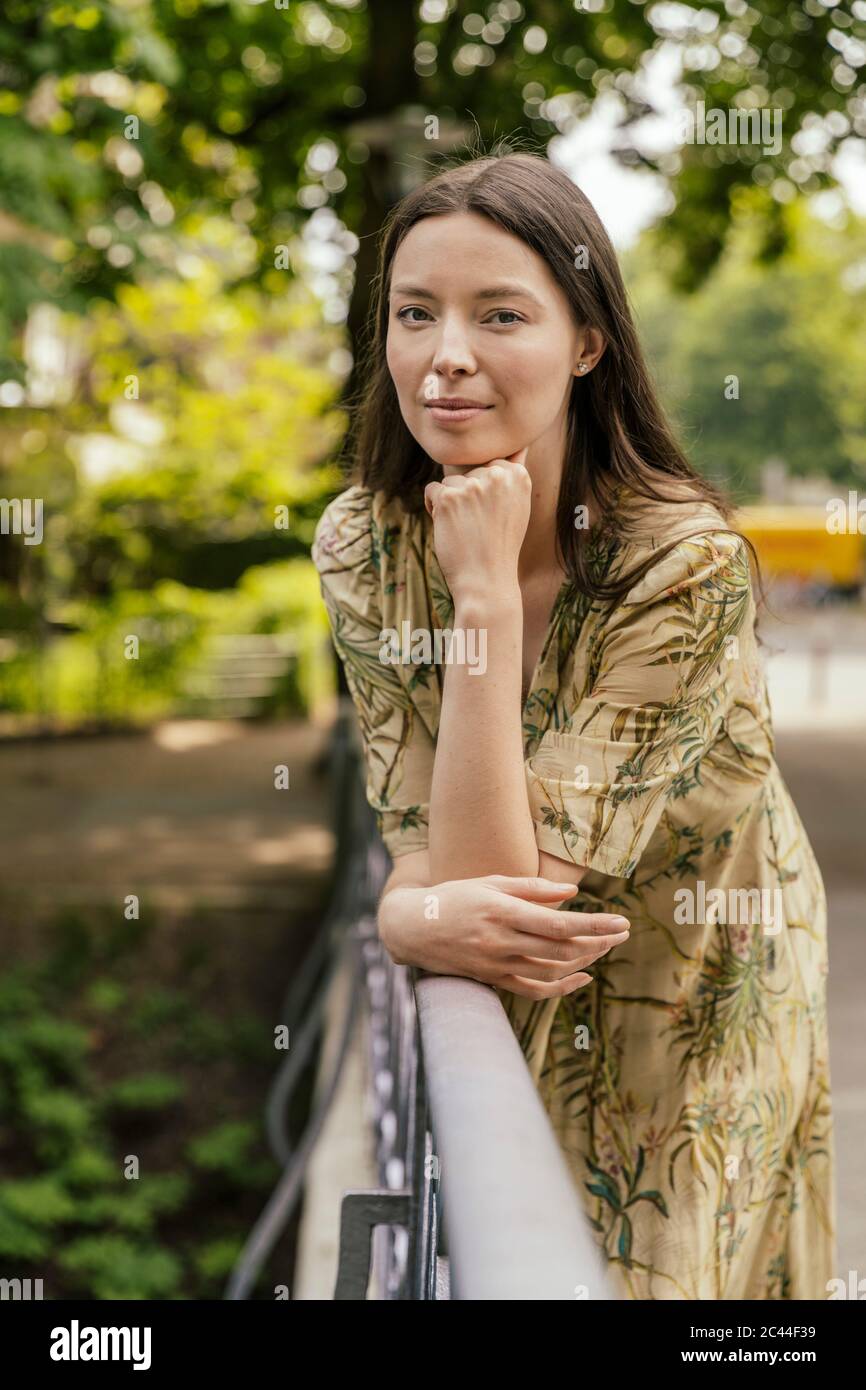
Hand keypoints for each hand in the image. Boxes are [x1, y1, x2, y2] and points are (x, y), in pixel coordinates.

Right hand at [377, 874, 629, 1000]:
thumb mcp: (490, 882)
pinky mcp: (494, 979)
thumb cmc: (453, 897)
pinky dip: (561, 989)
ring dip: (585, 962)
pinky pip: (534, 991)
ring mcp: (498, 964)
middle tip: (622, 933)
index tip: (621, 921)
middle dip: (599, 943)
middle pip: (562, 950)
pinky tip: (582, 978)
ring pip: (552, 971)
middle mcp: (502, 942)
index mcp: (503, 912)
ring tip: (606, 947)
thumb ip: (532, 888)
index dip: (595, 926)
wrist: (413, 928)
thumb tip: (572, 893)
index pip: (559, 924)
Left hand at [423, 448, 530, 605]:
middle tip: (481, 527)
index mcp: (518, 475)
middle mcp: (498, 475)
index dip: (485, 493)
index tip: (495, 517)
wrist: (487, 580)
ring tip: (468, 530)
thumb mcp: (517, 505)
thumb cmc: (500, 545)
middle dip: (468, 497)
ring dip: (451, 504)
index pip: (489, 466)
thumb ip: (514, 473)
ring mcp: (473, 485)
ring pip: (450, 482)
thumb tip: (522, 443)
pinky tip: (451, 529)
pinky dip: (435, 509)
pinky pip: (432, 491)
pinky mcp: (449, 497)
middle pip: (468, 473)